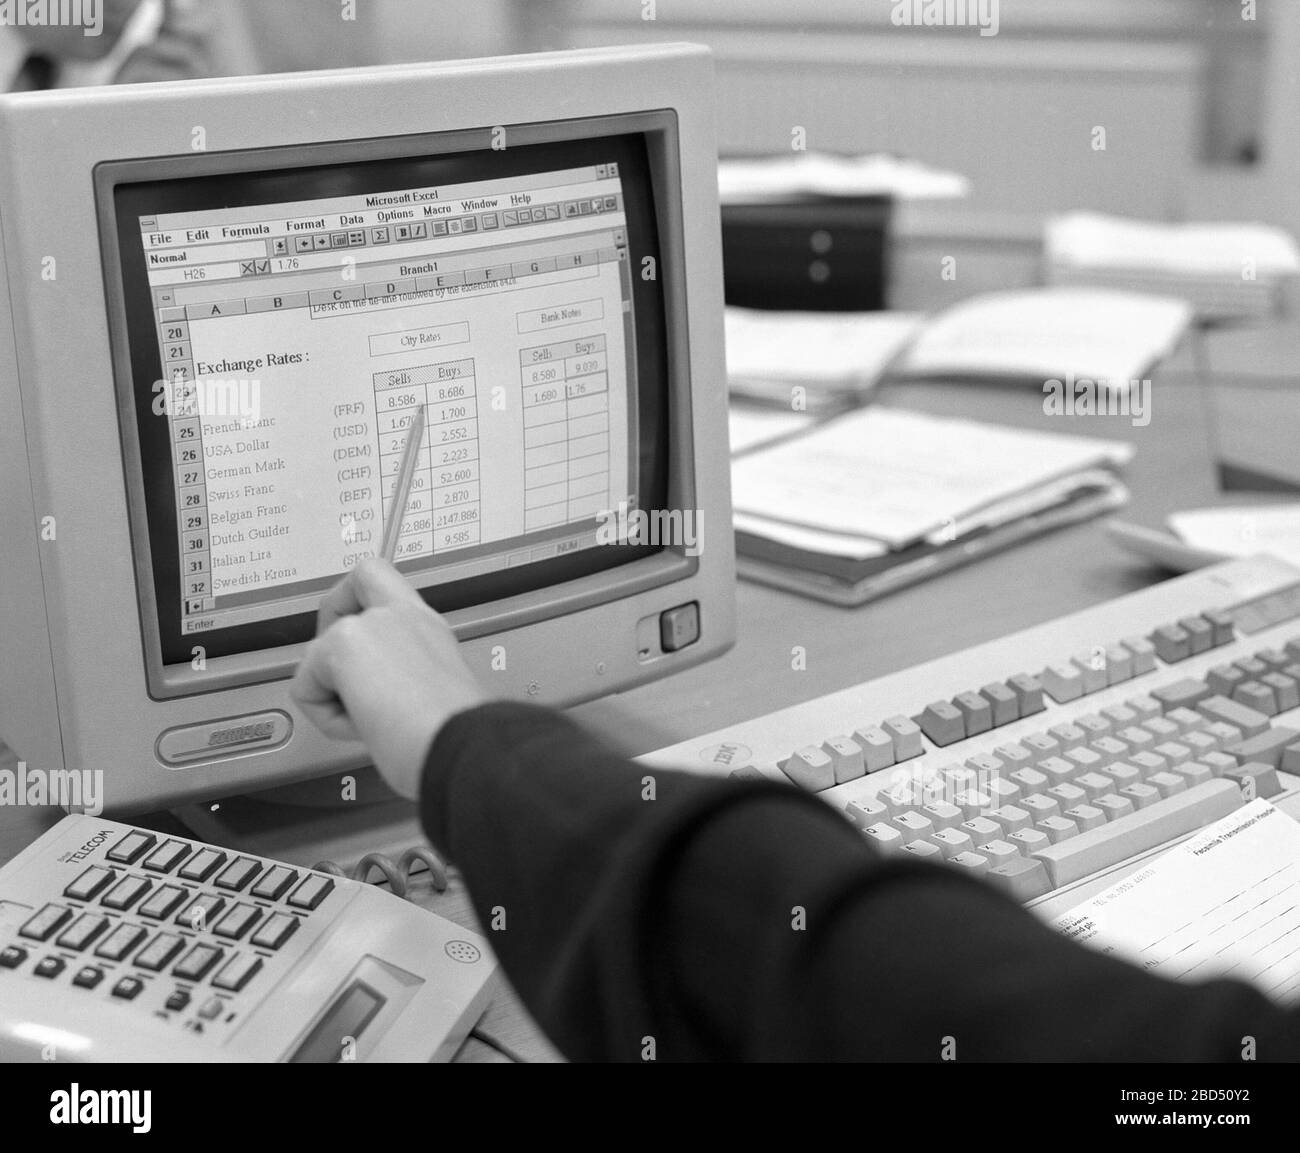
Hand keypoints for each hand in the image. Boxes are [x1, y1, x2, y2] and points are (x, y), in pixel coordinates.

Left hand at [290, 558, 490, 799]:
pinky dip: (326, 718)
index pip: (378, 576)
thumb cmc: (455, 732)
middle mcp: (399, 615)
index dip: (355, 597)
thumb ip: (403, 674)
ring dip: (333, 697)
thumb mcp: (435, 692)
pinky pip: (305, 688)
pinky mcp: (342, 644)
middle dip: (327, 642)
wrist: (459, 741)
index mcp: (425, 625)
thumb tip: (380, 699)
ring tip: (373, 720)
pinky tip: (363, 727)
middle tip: (349, 685)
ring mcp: (370, 624)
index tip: (357, 629)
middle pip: (339, 596)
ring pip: (317, 655)